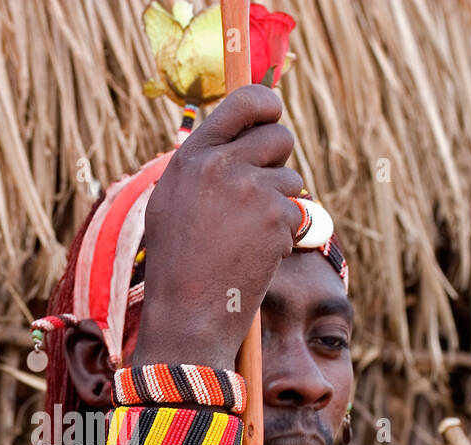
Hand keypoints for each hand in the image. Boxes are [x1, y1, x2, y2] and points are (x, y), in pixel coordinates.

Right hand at [134, 85, 302, 369]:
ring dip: (279, 205)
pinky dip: (283, 236)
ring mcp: (250, 190)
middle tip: (260, 194)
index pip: (244, 101)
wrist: (187, 316)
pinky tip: (254, 256)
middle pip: (278, 136)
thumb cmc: (177, 265)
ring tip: (245, 237)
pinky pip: (297, 214)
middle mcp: (220, 165)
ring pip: (291, 180)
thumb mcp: (173, 204)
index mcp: (191, 157)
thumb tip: (242, 136)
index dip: (267, 104)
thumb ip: (204, 166)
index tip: (273, 114)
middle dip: (278, 161)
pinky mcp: (275, 219)